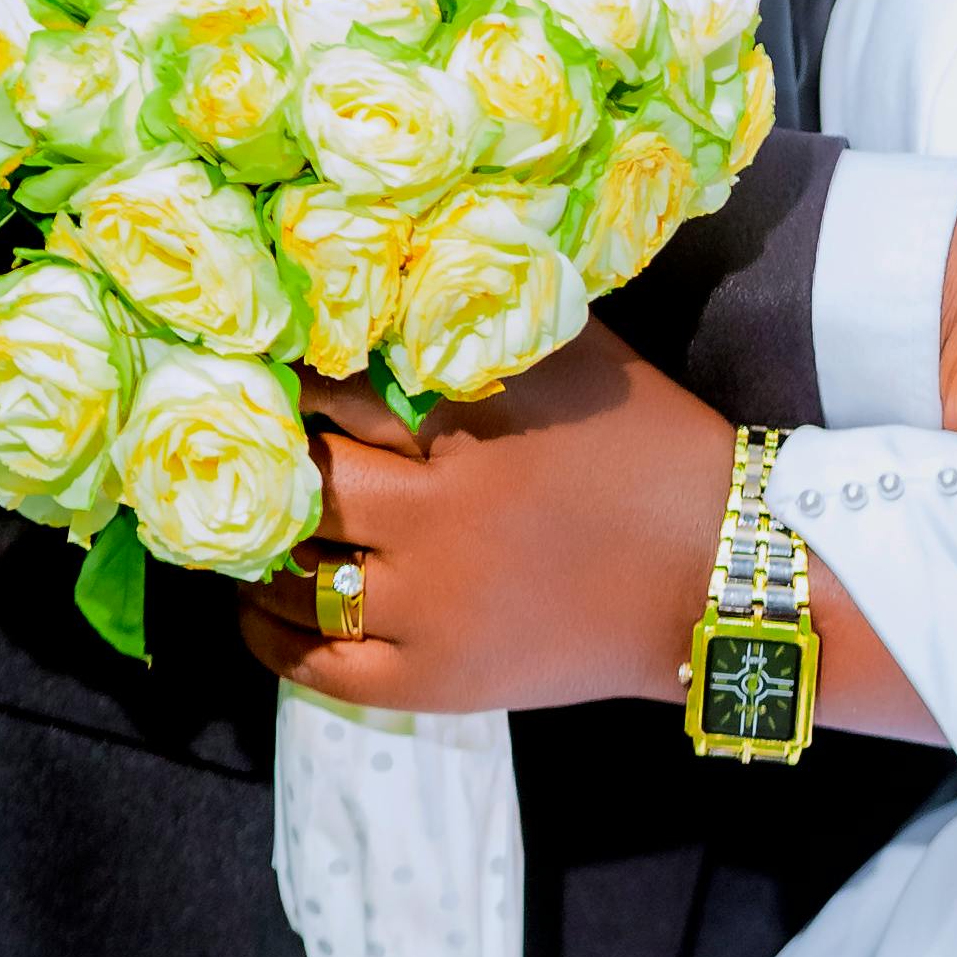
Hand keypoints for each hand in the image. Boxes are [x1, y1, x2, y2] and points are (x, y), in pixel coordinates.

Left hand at [241, 338, 940, 743]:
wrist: (725, 578)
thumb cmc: (653, 450)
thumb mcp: (573, 359)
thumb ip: (480, 321)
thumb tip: (393, 274)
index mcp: (465, 436)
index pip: (329, 392)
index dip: (286, 373)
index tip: (255, 356)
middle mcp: (433, 528)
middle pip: (297, 483)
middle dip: (263, 454)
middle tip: (231, 433)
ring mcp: (429, 614)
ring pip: (291, 575)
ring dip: (254, 543)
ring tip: (236, 515)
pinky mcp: (434, 682)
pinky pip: (314, 664)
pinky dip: (270, 632)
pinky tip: (260, 601)